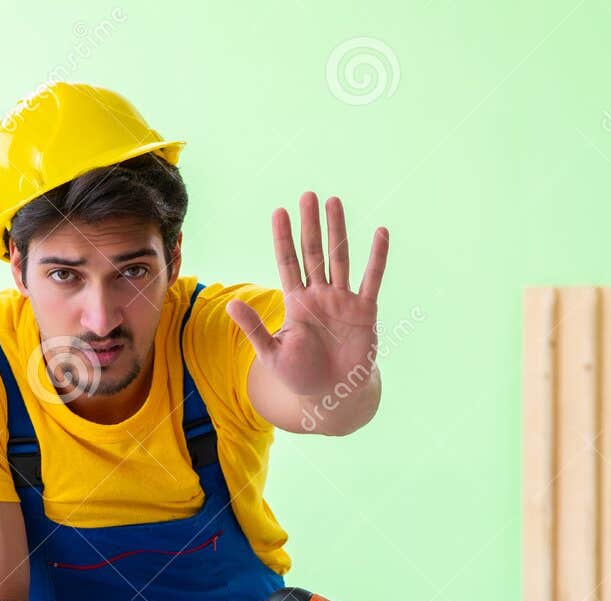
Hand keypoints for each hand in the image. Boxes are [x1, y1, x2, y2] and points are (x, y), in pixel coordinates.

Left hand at [224, 193, 389, 401]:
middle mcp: (319, 295)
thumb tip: (231, 304)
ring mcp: (343, 300)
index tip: (278, 212)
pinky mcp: (364, 311)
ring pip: (340, 258)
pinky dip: (377, 257)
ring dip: (337, 230)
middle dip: (310, 225)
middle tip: (307, 195)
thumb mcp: (272, 354)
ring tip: (334, 201)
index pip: (288, 262)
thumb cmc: (300, 377)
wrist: (333, 395)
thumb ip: (254, 328)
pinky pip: (372, 279)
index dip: (283, 238)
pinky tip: (380, 232)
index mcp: (296, 303)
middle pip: (314, 252)